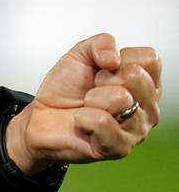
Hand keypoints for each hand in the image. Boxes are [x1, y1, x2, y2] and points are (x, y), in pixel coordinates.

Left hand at [5, 32, 161, 175]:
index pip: (149, 59)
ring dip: (91, 100)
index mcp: (146, 82)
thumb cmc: (66, 88)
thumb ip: (101, 43)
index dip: (119, 58)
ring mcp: (138, 130)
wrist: (41, 115)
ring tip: (87, 108)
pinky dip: (83, 119)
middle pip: (135, 76)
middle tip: (92, 91)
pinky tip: (83, 124)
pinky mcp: (120, 148)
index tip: (102, 70)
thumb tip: (114, 59)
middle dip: (102, 79)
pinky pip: (102, 122)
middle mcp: (149, 107)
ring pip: (119, 99)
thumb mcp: (80, 54)